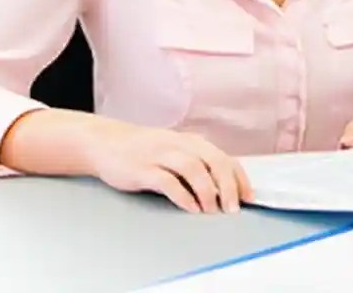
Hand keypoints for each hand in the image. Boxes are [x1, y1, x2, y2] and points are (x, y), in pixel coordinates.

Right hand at [82, 119, 251, 213]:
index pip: (224, 158)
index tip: (249, 197)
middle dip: (228, 186)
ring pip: (194, 168)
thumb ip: (197, 165)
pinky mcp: (142, 168)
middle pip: (214, 161)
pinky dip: (183, 196)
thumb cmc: (144, 150)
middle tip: (234, 208)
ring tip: (213, 211)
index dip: (239, 178)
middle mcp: (180, 144)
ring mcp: (160, 154)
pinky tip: (191, 209)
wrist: (104, 142)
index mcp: (192, 142)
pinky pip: (168, 181)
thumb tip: (223, 188)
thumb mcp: (175, 152)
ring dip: (208, 191)